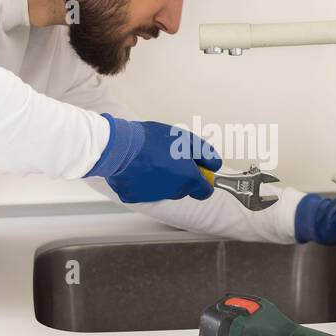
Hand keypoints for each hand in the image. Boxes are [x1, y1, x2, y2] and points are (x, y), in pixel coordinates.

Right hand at [85, 113, 221, 202]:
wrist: (119, 145)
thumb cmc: (151, 140)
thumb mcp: (186, 139)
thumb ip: (205, 154)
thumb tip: (215, 165)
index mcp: (188, 179)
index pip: (205, 191)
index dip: (203, 180)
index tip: (198, 172)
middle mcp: (173, 192)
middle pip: (183, 189)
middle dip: (180, 176)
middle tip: (169, 158)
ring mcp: (153, 196)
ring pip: (164, 190)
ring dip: (162, 179)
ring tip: (151, 159)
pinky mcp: (134, 197)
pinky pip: (143, 190)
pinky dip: (142, 182)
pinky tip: (137, 167)